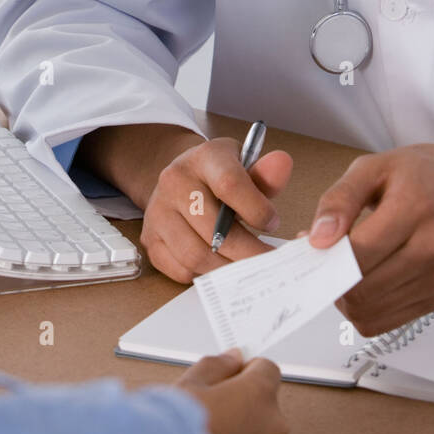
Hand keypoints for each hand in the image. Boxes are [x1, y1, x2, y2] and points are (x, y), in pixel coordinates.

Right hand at [140, 135, 292, 282]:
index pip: (230, 185)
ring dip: (227, 267)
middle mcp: (174, 182)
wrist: (182, 179)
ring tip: (246, 268)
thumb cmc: (219, 175)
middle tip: (267, 261)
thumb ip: (265, 173)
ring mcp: (158, 212)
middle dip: (248, 251)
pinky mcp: (150, 239)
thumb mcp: (244, 165)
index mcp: (203, 158)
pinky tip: (221, 266)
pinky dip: (204, 274)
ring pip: (195, 254)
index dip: (257, 210)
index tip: (273, 223)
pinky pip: (179, 269)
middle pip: (214, 229)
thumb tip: (283, 163)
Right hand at [176, 349, 288, 433]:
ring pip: (255, 432)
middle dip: (241, 400)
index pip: (268, 369)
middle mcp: (270, 426)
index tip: (230, 371)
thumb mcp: (189, 385)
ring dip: (237, 429)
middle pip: (263, 401)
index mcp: (259, 395)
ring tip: (203, 433)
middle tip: (208, 404)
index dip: (246, 368)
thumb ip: (216, 366)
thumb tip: (230, 360)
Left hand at [307, 138, 433, 336]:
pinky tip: (365, 279)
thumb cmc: (426, 174)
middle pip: (361, 290)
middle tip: (323, 259)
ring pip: (369, 313)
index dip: (325, 255)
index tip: (311, 244)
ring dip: (344, 297)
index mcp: (415, 208)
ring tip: (343, 268)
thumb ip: (340, 199)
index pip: (358, 253)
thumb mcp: (377, 166)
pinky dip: (364, 307)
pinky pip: (384, 321)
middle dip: (330, 279)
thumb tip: (316, 240)